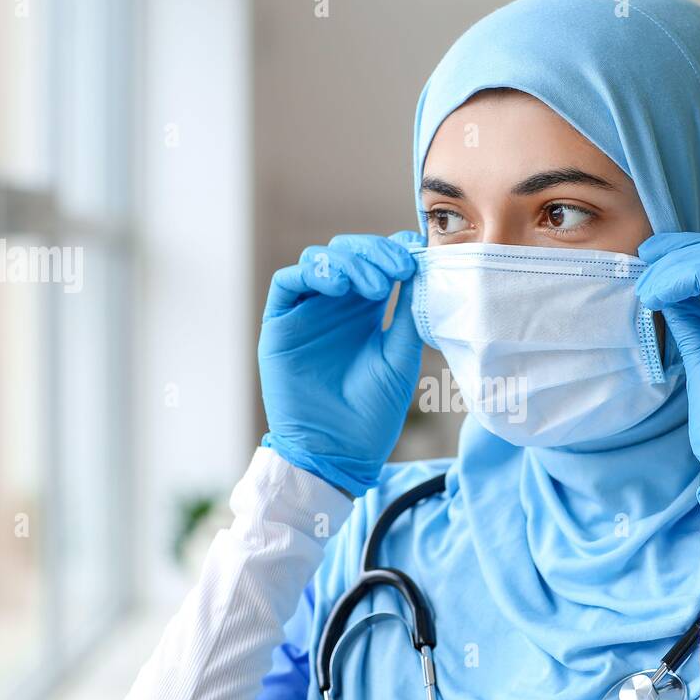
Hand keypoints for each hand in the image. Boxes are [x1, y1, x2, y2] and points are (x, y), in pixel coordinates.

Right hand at [258, 231, 423, 496]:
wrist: (339, 451)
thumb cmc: (373, 412)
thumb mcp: (400, 356)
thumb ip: (406, 312)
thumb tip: (419, 267)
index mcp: (365, 311)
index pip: (375, 262)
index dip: (393, 247)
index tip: (415, 249)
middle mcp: (334, 307)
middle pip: (348, 253)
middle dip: (375, 251)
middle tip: (399, 268)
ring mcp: (306, 313)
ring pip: (320, 259)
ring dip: (349, 261)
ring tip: (375, 288)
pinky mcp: (280, 325)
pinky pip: (288, 282)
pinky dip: (314, 273)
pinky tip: (340, 288)